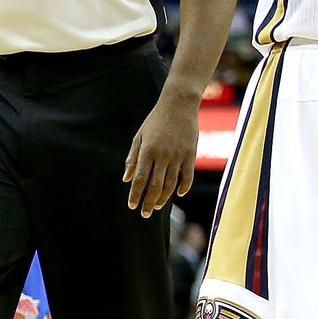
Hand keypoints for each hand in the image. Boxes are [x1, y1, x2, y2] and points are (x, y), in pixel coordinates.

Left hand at [124, 91, 198, 217]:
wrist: (178, 104)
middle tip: (145, 214)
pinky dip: (184, 187)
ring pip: (171, 184)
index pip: (140, 179)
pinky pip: (188, 176)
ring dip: (163, 198)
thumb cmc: (155, 120)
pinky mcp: (191, 154)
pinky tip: (178, 194)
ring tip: (157, 206)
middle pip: (155, 186)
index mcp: (147, 151)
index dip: (135, 194)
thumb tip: (127, 179)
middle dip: (149, 202)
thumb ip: (132, 158)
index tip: (132, 206)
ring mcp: (178, 156)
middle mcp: (162, 155)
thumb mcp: (139, 136)